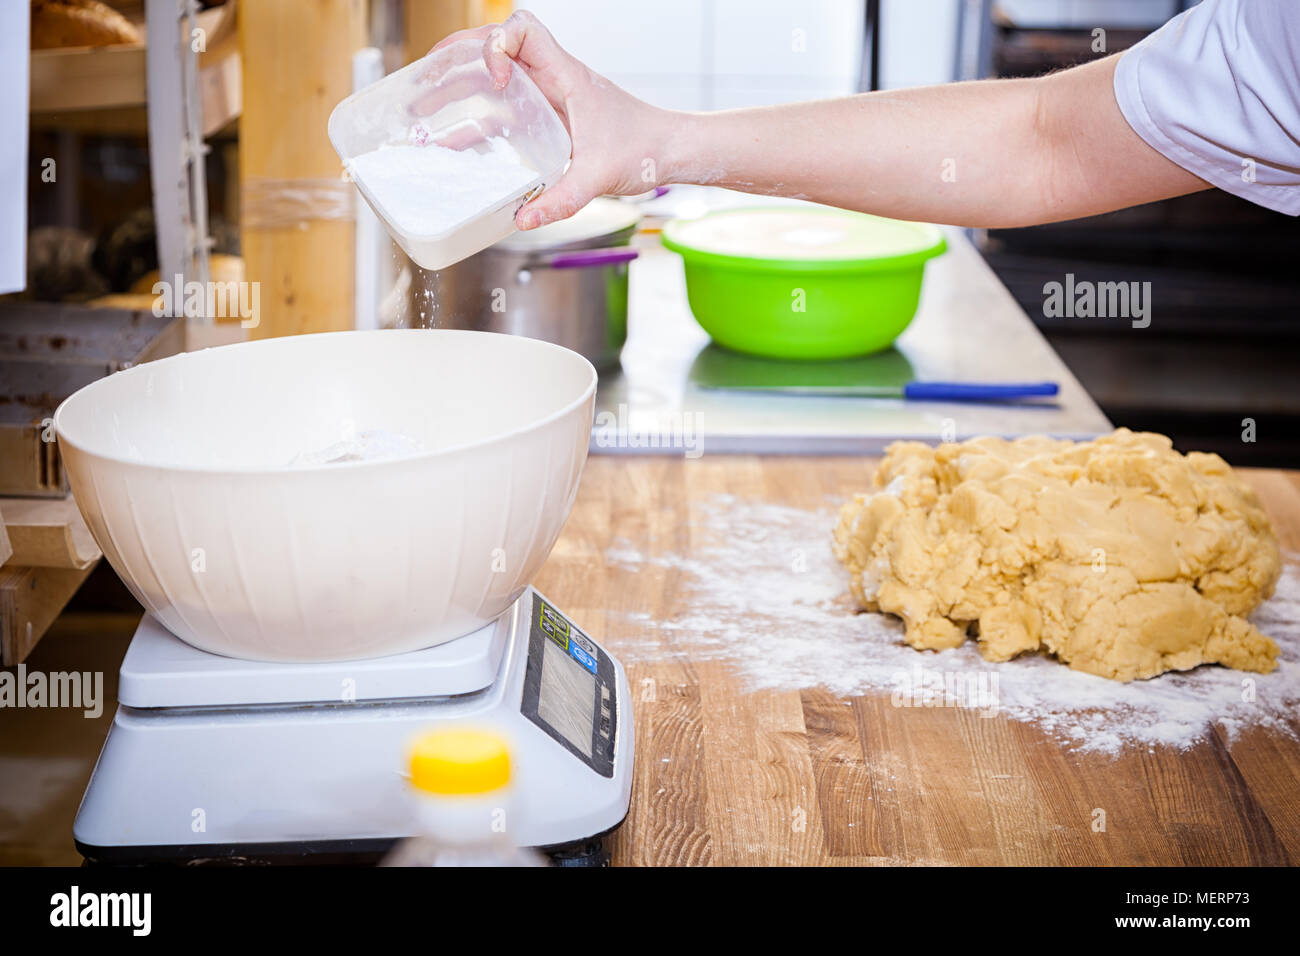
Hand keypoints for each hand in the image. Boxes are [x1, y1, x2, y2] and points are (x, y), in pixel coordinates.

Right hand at [432, 10, 682, 228]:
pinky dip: (482, 120)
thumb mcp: (599, 177)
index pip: (523, 29)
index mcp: (566, 75)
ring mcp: (552, 96)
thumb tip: (523, 219)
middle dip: (459, 58)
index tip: (494, 81)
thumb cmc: (645, 148)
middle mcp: (555, 78)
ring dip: (463, 89)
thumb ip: (562, 199)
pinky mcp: (553, 117)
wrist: (671, 150)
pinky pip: (510, 109)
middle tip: (426, 79)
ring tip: (425, 111)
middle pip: (498, 45)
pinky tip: (458, 144)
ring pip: (498, 77)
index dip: (497, 44)